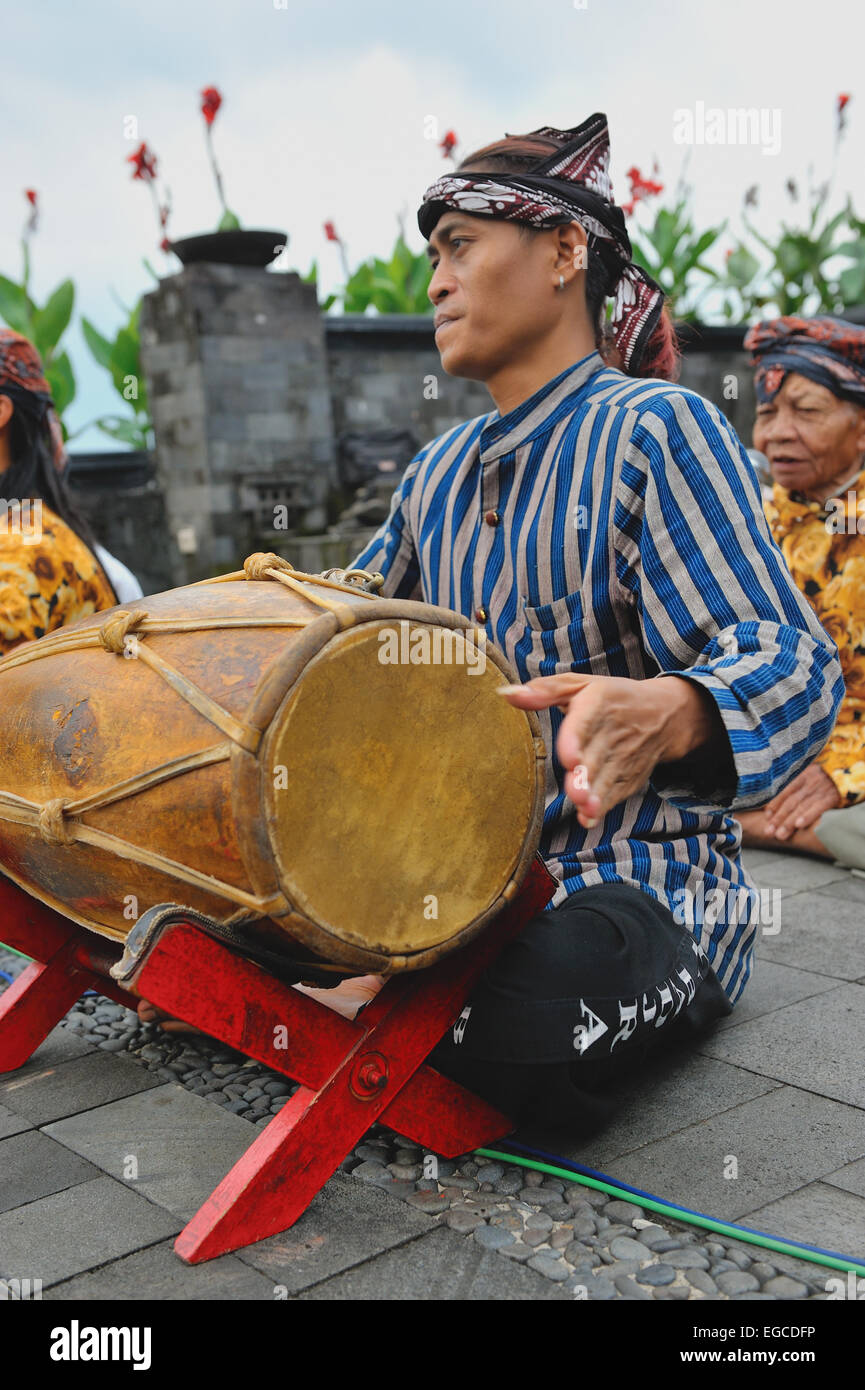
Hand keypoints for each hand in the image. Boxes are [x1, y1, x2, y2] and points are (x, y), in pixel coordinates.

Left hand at [496, 672, 713, 827]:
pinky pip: (617, 794)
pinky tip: (589, 818)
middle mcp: (613, 732)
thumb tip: (506, 695)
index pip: (586, 722)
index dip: (576, 740)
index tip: (569, 757)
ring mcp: (624, 757)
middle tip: (574, 792)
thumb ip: (543, 691)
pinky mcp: (630, 777)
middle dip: (585, 777)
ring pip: (608, 780)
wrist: (664, 713)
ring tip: (584, 807)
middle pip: (597, 758)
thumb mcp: (579, 685)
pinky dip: (604, 807)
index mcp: (598, 704)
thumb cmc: (611, 698)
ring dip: (595, 796)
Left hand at [763, 764, 841, 837]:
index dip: (775, 803)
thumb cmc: (828, 777)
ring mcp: (820, 789)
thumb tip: (777, 802)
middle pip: (791, 802)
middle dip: (778, 818)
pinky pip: (818, 807)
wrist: (851, 771)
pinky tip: (799, 825)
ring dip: (789, 822)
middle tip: (768, 832)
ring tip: (780, 835)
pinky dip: (808, 816)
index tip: (766, 816)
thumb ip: (798, 785)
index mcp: (803, 775)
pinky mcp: (832, 797)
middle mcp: (809, 782)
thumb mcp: (812, 775)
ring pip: (801, 806)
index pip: (785, 791)